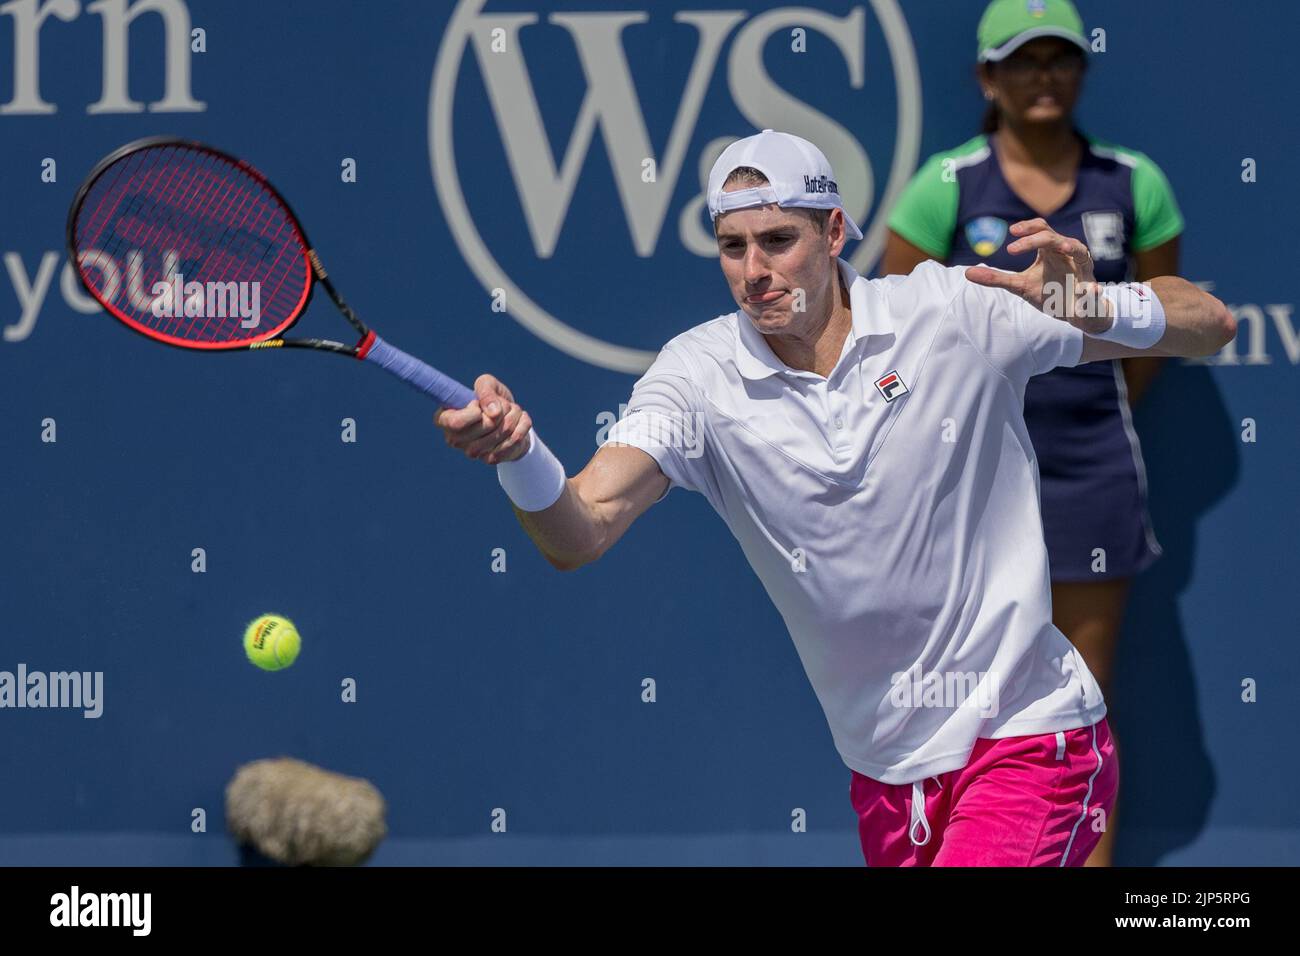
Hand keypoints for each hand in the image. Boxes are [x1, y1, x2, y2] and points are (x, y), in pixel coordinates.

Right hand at [434, 374, 532, 464]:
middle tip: (502, 405)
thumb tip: (494, 413)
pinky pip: (515, 441)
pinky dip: (522, 426)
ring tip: (512, 411)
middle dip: (502, 408)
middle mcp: (453, 439)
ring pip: (504, 432)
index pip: (457, 422)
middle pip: (486, 425)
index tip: (478, 404)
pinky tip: (519, 422)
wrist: (508, 417)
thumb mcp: (487, 384)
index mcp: (444, 419)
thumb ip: (486, 390)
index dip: (475, 412)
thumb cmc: (491, 399)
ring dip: (514, 415)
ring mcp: (471, 452)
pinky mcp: (490, 459)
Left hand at [964, 218, 1112, 333]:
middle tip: (1014, 248)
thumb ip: (996, 278)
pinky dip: (1090, 291)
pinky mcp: (1092, 289)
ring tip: (1063, 248)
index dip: (1028, 227)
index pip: (1041, 230)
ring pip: (1080, 251)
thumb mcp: (1020, 286)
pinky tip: (1087, 292)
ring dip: (1073, 248)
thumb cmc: (1049, 293)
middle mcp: (1068, 254)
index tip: (1010, 231)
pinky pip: (1093, 288)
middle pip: (1054, 237)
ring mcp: (1082, 269)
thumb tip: (967, 273)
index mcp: (1050, 251)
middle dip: (1036, 238)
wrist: (1075, 313)